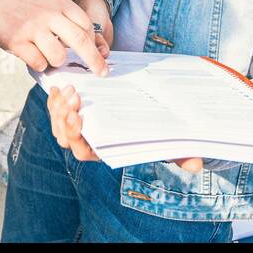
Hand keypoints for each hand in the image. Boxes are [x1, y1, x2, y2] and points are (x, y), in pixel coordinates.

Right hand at [0, 0, 109, 75]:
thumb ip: (63, 14)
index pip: (86, 25)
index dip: (94, 43)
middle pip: (81, 41)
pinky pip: (38, 63)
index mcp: (58, 2)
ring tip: (48, 55)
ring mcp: (33, 29)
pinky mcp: (17, 42)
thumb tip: (84, 39)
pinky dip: (39, 64)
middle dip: (94, 61)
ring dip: (57, 61)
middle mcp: (48, 15)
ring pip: (59, 56)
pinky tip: (33, 56)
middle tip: (101, 72)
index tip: (99, 54)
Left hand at [47, 85, 201, 171]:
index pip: (83, 152)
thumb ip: (180, 153)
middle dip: (64, 118)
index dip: (75, 136)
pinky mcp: (73, 111)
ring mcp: (77, 127)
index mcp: (104, 151)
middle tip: (74, 96)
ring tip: (70, 89)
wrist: (144, 110)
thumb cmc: (153, 130)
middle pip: (64, 137)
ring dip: (59, 107)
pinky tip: (60, 86)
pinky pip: (57, 110)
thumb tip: (197, 166)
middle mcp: (87, 142)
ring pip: (57, 122)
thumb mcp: (166, 140)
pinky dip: (55, 100)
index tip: (77, 118)